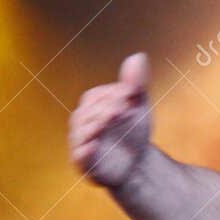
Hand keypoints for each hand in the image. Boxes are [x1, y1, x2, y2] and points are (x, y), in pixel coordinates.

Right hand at [69, 52, 152, 188]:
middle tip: (128, 108)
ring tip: (116, 116)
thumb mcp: (138, 106)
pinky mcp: (84, 164)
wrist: (135, 164)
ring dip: (98, 124)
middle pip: (90, 112)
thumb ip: (136, 83)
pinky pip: (80, 156)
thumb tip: (139, 55)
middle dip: (109, 108)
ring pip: (83, 132)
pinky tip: (94, 145)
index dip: (116, 94)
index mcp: (91, 105)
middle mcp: (81, 122)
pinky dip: (85, 151)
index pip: (98, 96)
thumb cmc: (132, 131)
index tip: (133, 95)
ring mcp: (81, 143)